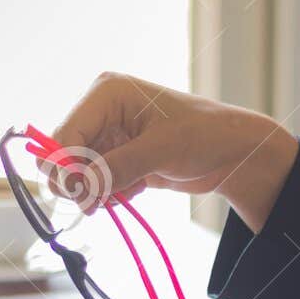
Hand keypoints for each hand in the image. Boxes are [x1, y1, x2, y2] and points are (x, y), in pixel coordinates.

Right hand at [46, 72, 299, 232]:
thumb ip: (119, 167)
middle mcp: (103, 112)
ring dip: (93, 191)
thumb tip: (79, 186)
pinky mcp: (121, 159)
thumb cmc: (205, 136)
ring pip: (80, 172)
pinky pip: (98, 182)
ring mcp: (110, 137)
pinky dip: (110, 194)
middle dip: (77, 182)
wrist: (234, 154)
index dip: (65, 166)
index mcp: (107, 94)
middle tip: (93, 204)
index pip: (66, 133)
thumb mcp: (162, 149)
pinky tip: (133, 193)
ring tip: (115, 200)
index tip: (76, 194)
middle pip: (67, 154)